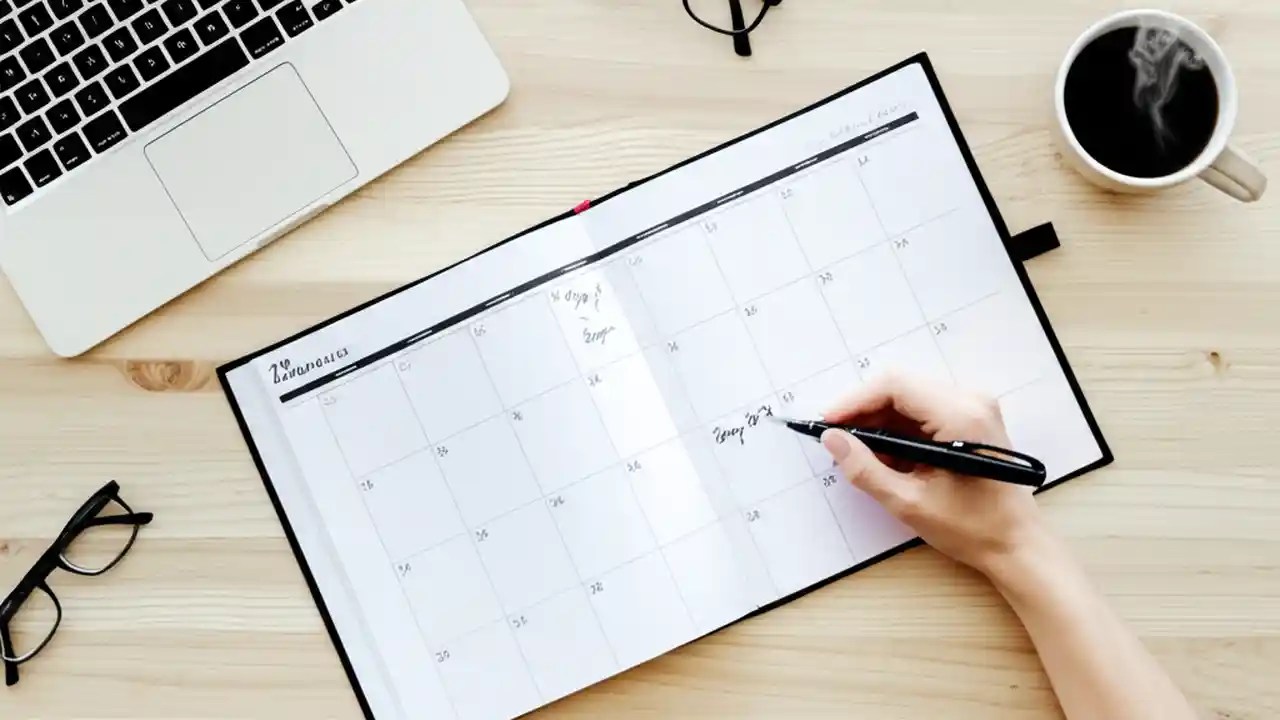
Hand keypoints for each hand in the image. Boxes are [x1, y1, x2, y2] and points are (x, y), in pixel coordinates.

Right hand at [820, 372, 1045, 576]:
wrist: (1017, 543)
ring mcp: (974, 406)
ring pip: (909, 398)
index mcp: (961, 416)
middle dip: (864, 412)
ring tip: (859, 453)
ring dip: (880, 421)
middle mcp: (971, 400)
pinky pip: (924, 410)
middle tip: (838, 440)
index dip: (855, 401)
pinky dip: (898, 428)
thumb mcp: (909, 502)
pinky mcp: (972, 417)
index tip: (828, 424)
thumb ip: (866, 469)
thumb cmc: (973, 528)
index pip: (895, 386)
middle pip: (901, 387)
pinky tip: (885, 455)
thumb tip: (832, 440)